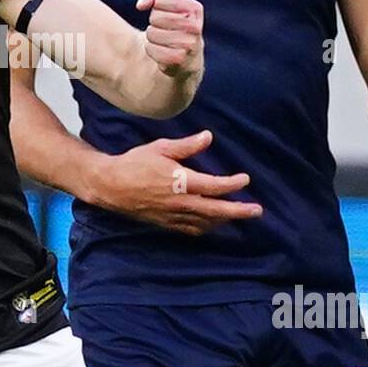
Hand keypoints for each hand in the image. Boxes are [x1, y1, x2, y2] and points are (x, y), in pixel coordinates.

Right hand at [90, 130, 262, 235]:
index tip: (245, 179)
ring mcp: (173, 215)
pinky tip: (214, 224)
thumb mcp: (160, 148)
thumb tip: (208, 137)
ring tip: (240, 215)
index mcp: (181, 181)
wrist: (110, 186)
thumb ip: (186, 146)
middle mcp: (180, 202)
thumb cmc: (135, 163)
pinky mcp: (166, 223)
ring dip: (225, 220)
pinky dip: (206, 228)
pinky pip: (191, 229)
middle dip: (238, 211)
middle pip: (216, 210)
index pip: (214, 185)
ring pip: (206, 222)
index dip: (232, 184)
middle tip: (257, 210)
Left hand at [135, 0, 203, 80]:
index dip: (156, 5)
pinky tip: (162, 50)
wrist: (186, 55)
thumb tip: (141, 5)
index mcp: (194, 8)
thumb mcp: (163, 2)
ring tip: (164, 39)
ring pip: (151, 33)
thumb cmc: (173, 22)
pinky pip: (151, 49)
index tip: (163, 10)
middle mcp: (195, 26)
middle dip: (154, 21)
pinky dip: (151, 49)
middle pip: (156, 17)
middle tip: (163, 27)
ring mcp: (188, 45)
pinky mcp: (178, 59)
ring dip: (152, 36)